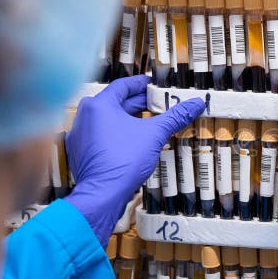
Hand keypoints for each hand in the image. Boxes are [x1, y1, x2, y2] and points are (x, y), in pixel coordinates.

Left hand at [65, 75, 204, 245]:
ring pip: (109, 119)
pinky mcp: (81, 151)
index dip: (142, 85)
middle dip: (139, 103)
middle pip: (117, 102)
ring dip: (129, 119)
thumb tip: (196, 104)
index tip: (154, 86)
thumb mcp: (155, 135)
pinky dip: (118, 133)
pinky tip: (134, 140)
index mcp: (100, 105)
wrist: (102, 193)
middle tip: (159, 104)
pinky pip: (102, 134)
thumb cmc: (123, 161)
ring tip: (150, 122)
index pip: (123, 86)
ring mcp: (81, 134)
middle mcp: (86, 116)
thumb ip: (175, 117)